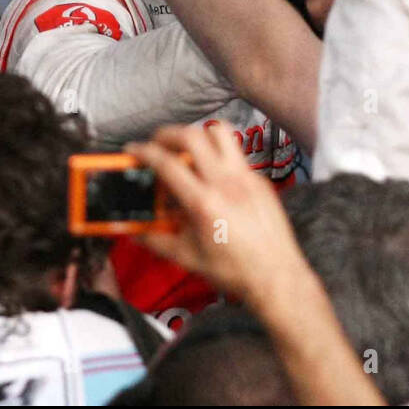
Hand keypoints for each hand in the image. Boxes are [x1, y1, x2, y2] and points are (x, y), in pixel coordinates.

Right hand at [129, 123, 310, 307]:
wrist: (275, 274)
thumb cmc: (234, 270)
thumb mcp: (187, 257)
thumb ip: (156, 240)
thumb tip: (134, 231)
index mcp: (204, 202)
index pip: (168, 164)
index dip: (145, 152)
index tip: (133, 150)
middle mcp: (227, 183)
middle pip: (194, 136)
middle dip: (169, 133)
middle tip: (157, 142)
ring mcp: (247, 178)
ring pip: (222, 134)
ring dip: (199, 134)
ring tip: (186, 148)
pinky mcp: (261, 180)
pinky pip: (236, 155)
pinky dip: (219, 156)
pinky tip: (211, 176)